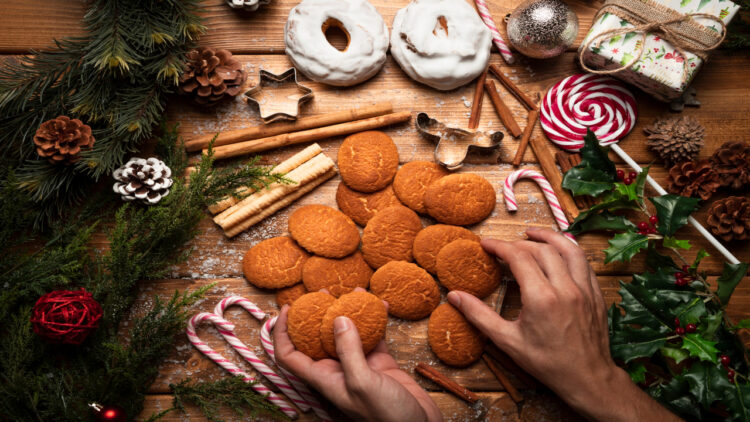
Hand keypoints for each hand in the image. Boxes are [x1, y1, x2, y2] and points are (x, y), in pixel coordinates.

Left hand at [274, 303, 442, 421]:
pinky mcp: (380, 364)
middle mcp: (337, 370)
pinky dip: (376, 320)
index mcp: (324, 379)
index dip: (282, 332)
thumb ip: (349, 350)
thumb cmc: (386, 417)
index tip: (288, 309)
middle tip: (325, 292)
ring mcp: (359, 366)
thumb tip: (338, 318)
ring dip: (350, 312)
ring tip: (356, 293)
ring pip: (348, 333)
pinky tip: (382, 305)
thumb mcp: (363, 382)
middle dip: (319, 314)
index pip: (290, 355)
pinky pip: (373, 336)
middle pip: (318, 338)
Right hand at [447, 228, 680, 421]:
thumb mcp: (507, 341)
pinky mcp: (595, 293)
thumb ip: (479, 316)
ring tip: (532, 234)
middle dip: (519, 243)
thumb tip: (454, 297)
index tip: (486, 244)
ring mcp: (584, 289)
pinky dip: (569, 250)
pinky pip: (584, 262)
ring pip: (568, 249)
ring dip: (549, 237)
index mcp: (541, 297)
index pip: (518, 256)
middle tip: (503, 247)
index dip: (499, 246)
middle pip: (541, 249)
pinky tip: (559, 251)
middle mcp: (565, 287)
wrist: (587, 378)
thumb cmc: (547, 363)